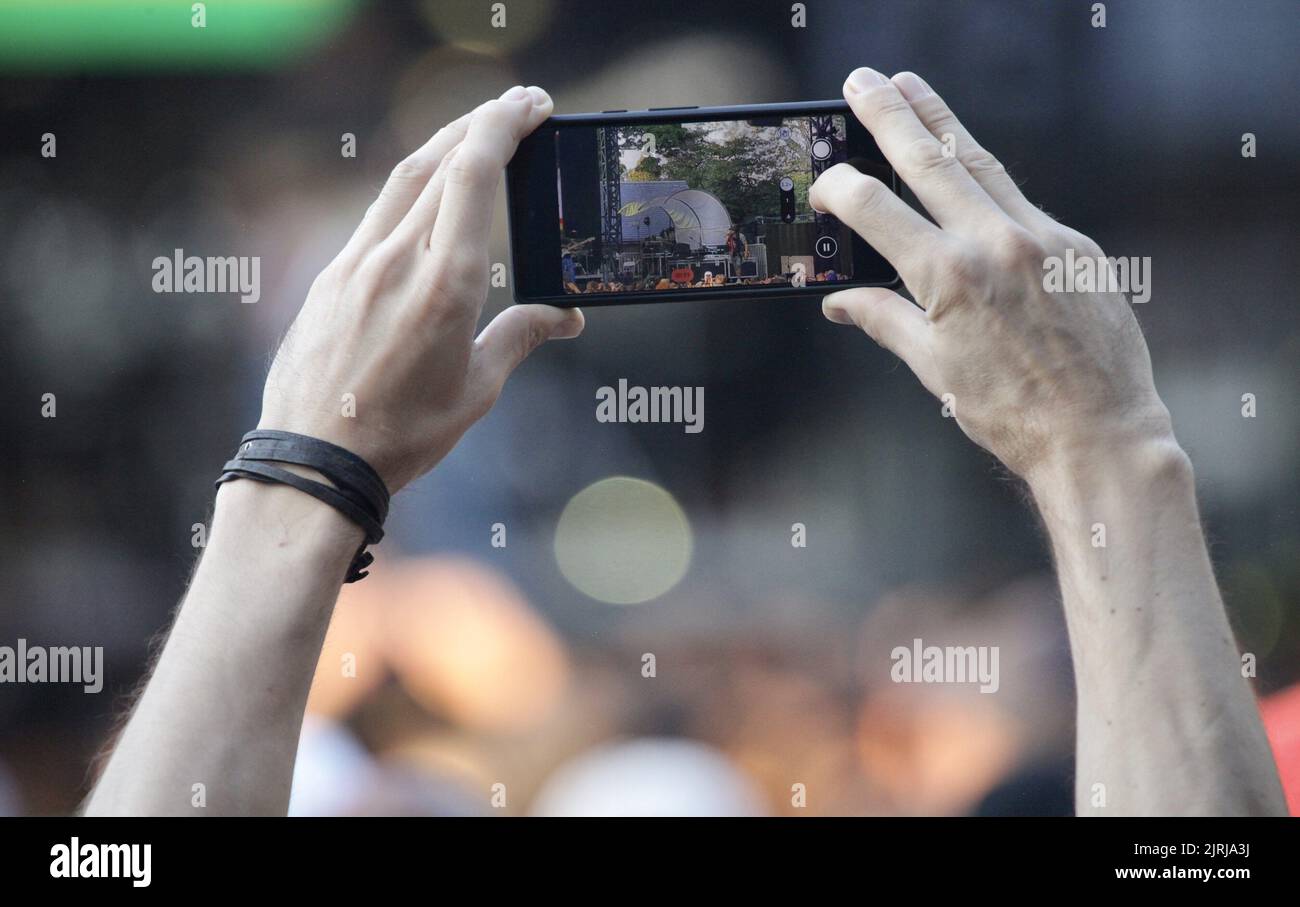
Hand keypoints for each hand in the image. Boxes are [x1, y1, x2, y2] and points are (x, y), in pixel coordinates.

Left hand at [259, 85, 582, 491]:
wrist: (315, 459)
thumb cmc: (402, 434)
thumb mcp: (477, 389)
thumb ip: (521, 337)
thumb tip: (564, 317)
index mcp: (445, 283)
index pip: (473, 174)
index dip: (503, 127)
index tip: (532, 106)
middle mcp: (396, 259)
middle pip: (439, 160)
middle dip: (482, 122)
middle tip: (518, 104)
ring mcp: (356, 263)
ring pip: (402, 179)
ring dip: (443, 143)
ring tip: (475, 130)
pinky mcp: (330, 276)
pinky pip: (375, 213)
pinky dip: (410, 186)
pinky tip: (425, 193)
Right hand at [810, 68, 1174, 480]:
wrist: (1100, 434)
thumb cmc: (1011, 413)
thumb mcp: (935, 369)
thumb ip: (886, 321)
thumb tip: (840, 303)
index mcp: (949, 277)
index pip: (876, 209)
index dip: (840, 189)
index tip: (825, 184)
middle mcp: (995, 244)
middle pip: (929, 160)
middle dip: (890, 115)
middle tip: (863, 80)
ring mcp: (1042, 238)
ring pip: (980, 163)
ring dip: (941, 121)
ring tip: (911, 86)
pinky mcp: (1076, 246)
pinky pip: (1020, 202)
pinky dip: (986, 182)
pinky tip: (967, 171)